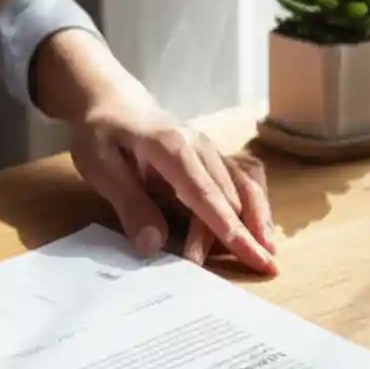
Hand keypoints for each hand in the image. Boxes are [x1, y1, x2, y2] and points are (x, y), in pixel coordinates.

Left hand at [70, 98, 276, 271]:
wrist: (110, 99)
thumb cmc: (102, 132)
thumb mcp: (101, 168)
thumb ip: (130, 205)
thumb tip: (154, 245)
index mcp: (172, 148)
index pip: (207, 196)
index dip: (229, 230)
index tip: (250, 255)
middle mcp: (200, 146)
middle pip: (227, 197)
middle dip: (237, 237)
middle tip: (248, 269)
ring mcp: (209, 150)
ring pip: (245, 186)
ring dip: (258, 219)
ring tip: (268, 251)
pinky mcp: (211, 156)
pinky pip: (244, 176)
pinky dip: (255, 201)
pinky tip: (262, 223)